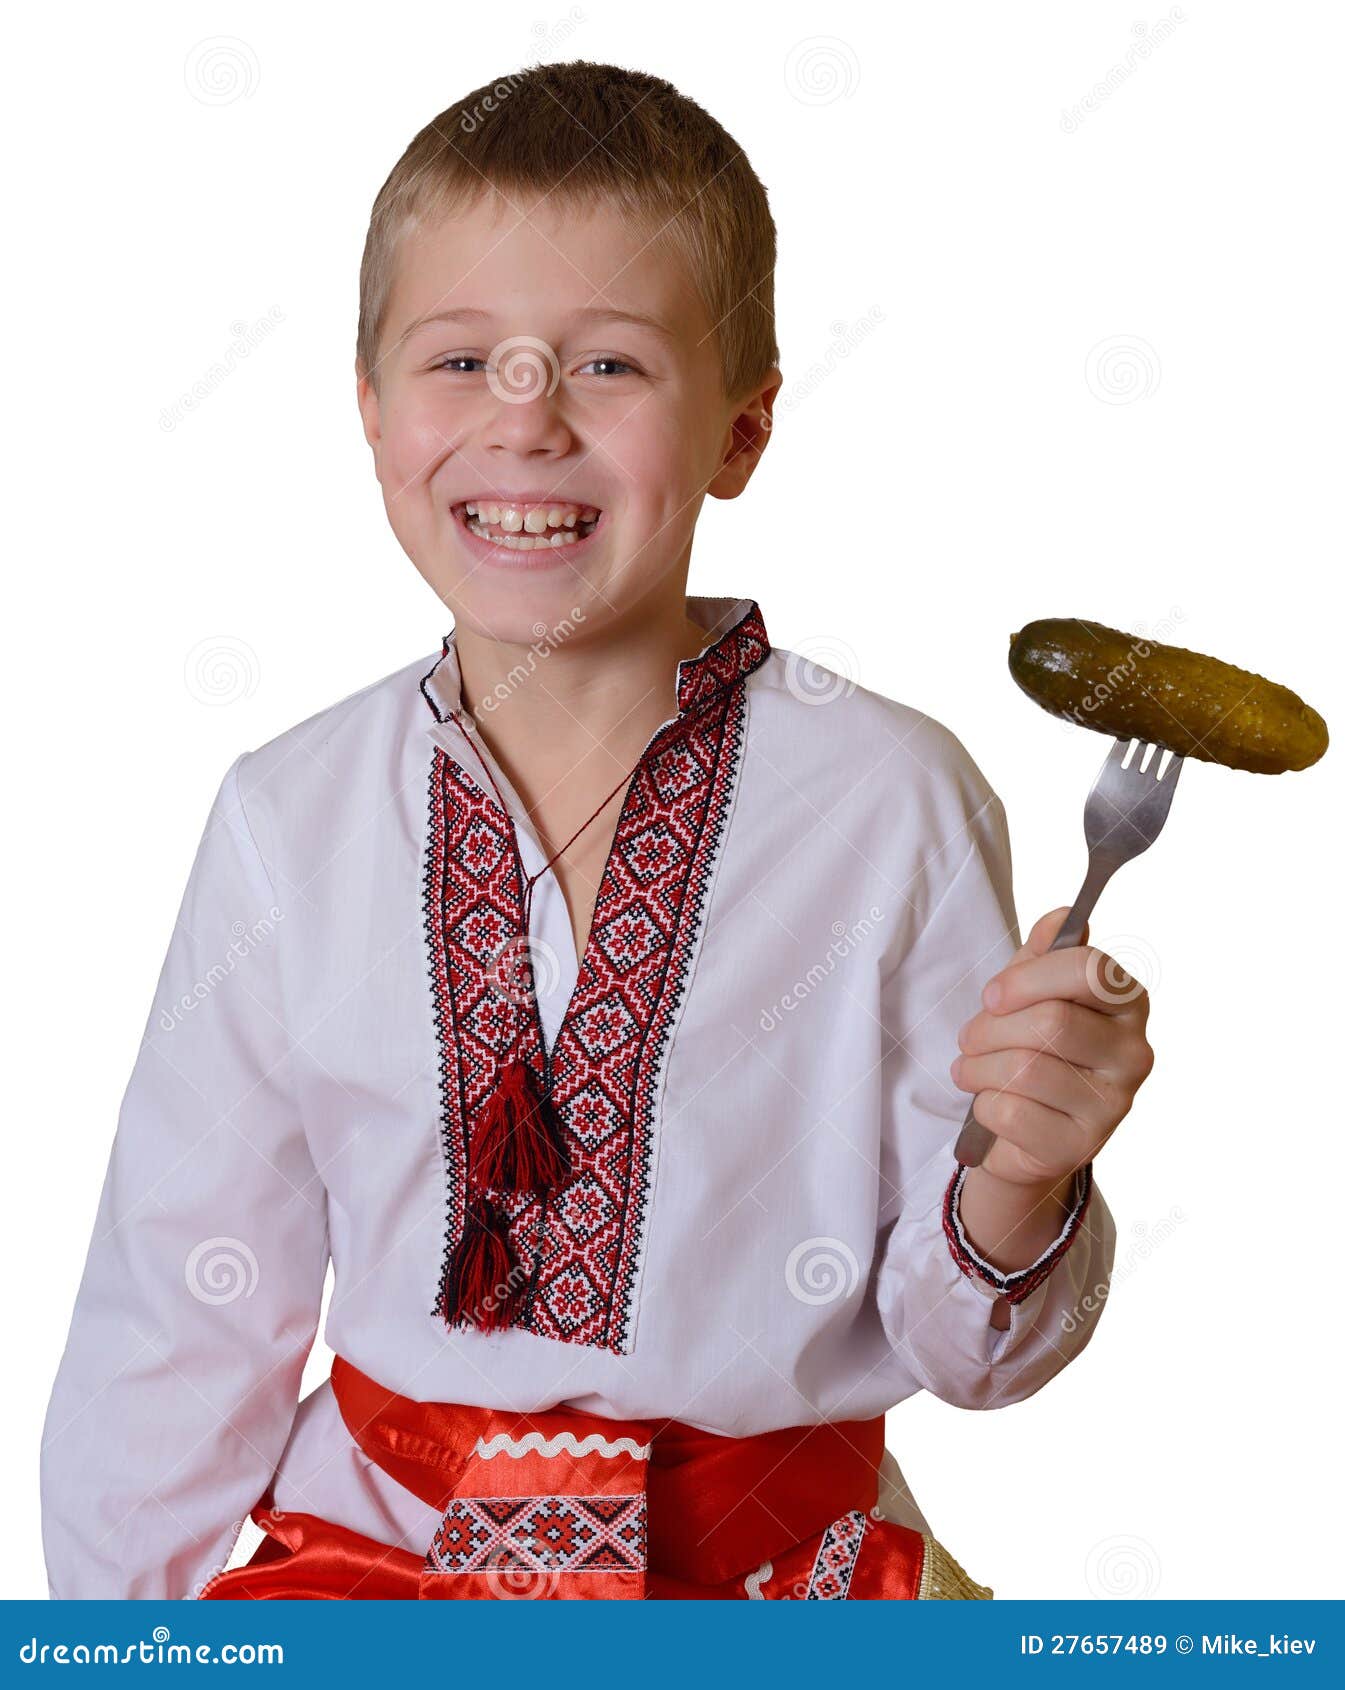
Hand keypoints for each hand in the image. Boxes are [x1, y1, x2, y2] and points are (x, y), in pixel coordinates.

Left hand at [949, 906, 1154, 1187]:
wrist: (1023, 1131)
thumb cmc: (1031, 1049)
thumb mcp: (1034, 992)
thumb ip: (1046, 953)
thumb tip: (1062, 916)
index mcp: (1128, 1003)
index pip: (1089, 970)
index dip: (1027, 979)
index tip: (993, 995)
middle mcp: (1134, 1053)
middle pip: (1052, 1022)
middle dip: (991, 1028)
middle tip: (970, 1038)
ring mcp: (1113, 1104)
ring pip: (1026, 1069)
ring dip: (978, 1068)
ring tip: (971, 1070)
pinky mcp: (1079, 1146)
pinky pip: (1011, 1112)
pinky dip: (984, 1107)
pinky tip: (990, 1105)